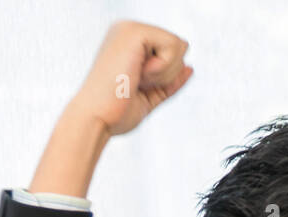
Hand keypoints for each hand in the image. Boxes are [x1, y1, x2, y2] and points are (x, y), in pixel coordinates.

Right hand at [72, 20, 192, 137]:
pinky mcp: (134, 31)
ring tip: (135, 79)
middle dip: (169, 74)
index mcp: (130, 42)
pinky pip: (173, 46)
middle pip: (181, 46)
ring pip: (179, 45)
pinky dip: (162, 69)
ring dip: (164, 73)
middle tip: (138, 82)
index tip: (139, 84)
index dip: (168, 76)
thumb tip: (190, 67)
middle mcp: (128, 29)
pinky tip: (138, 74)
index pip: (175, 52)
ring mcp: (129, 27)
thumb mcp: (150, 95)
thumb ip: (169, 81)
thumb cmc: (118, 112)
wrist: (97, 118)